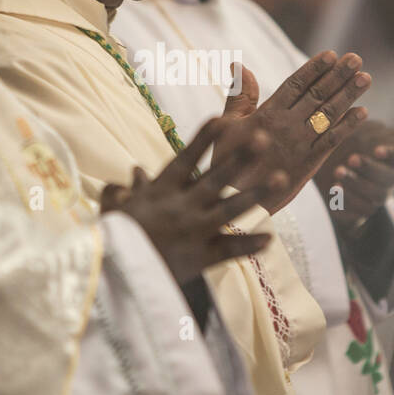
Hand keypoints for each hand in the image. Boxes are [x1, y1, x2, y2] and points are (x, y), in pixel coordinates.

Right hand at [101, 118, 287, 288]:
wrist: (115, 276)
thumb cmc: (112, 239)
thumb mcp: (113, 210)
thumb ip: (121, 188)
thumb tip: (135, 171)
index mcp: (161, 192)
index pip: (186, 159)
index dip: (204, 139)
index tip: (223, 119)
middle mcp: (182, 207)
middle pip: (217, 178)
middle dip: (241, 157)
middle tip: (264, 138)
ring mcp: (194, 232)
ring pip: (231, 209)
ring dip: (257, 193)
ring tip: (281, 178)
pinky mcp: (200, 258)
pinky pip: (229, 251)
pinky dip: (249, 246)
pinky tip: (270, 238)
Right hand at [211, 52, 371, 213]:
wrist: (235, 200)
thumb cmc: (227, 160)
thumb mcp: (228, 124)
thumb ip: (240, 95)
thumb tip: (239, 65)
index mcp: (267, 113)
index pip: (296, 84)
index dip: (315, 68)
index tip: (331, 55)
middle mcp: (287, 125)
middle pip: (317, 94)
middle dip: (338, 75)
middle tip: (356, 59)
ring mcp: (300, 143)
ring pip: (329, 114)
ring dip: (349, 95)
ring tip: (365, 78)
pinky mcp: (309, 163)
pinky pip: (332, 141)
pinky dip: (348, 126)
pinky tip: (363, 112)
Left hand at [314, 119, 393, 234]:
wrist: (318, 164)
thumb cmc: (342, 143)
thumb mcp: (356, 133)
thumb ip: (380, 136)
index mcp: (390, 159)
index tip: (377, 150)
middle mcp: (387, 178)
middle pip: (392, 178)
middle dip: (372, 168)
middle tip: (352, 159)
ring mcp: (377, 195)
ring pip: (379, 195)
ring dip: (358, 183)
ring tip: (338, 171)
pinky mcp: (363, 208)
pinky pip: (364, 210)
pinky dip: (349, 198)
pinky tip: (335, 187)